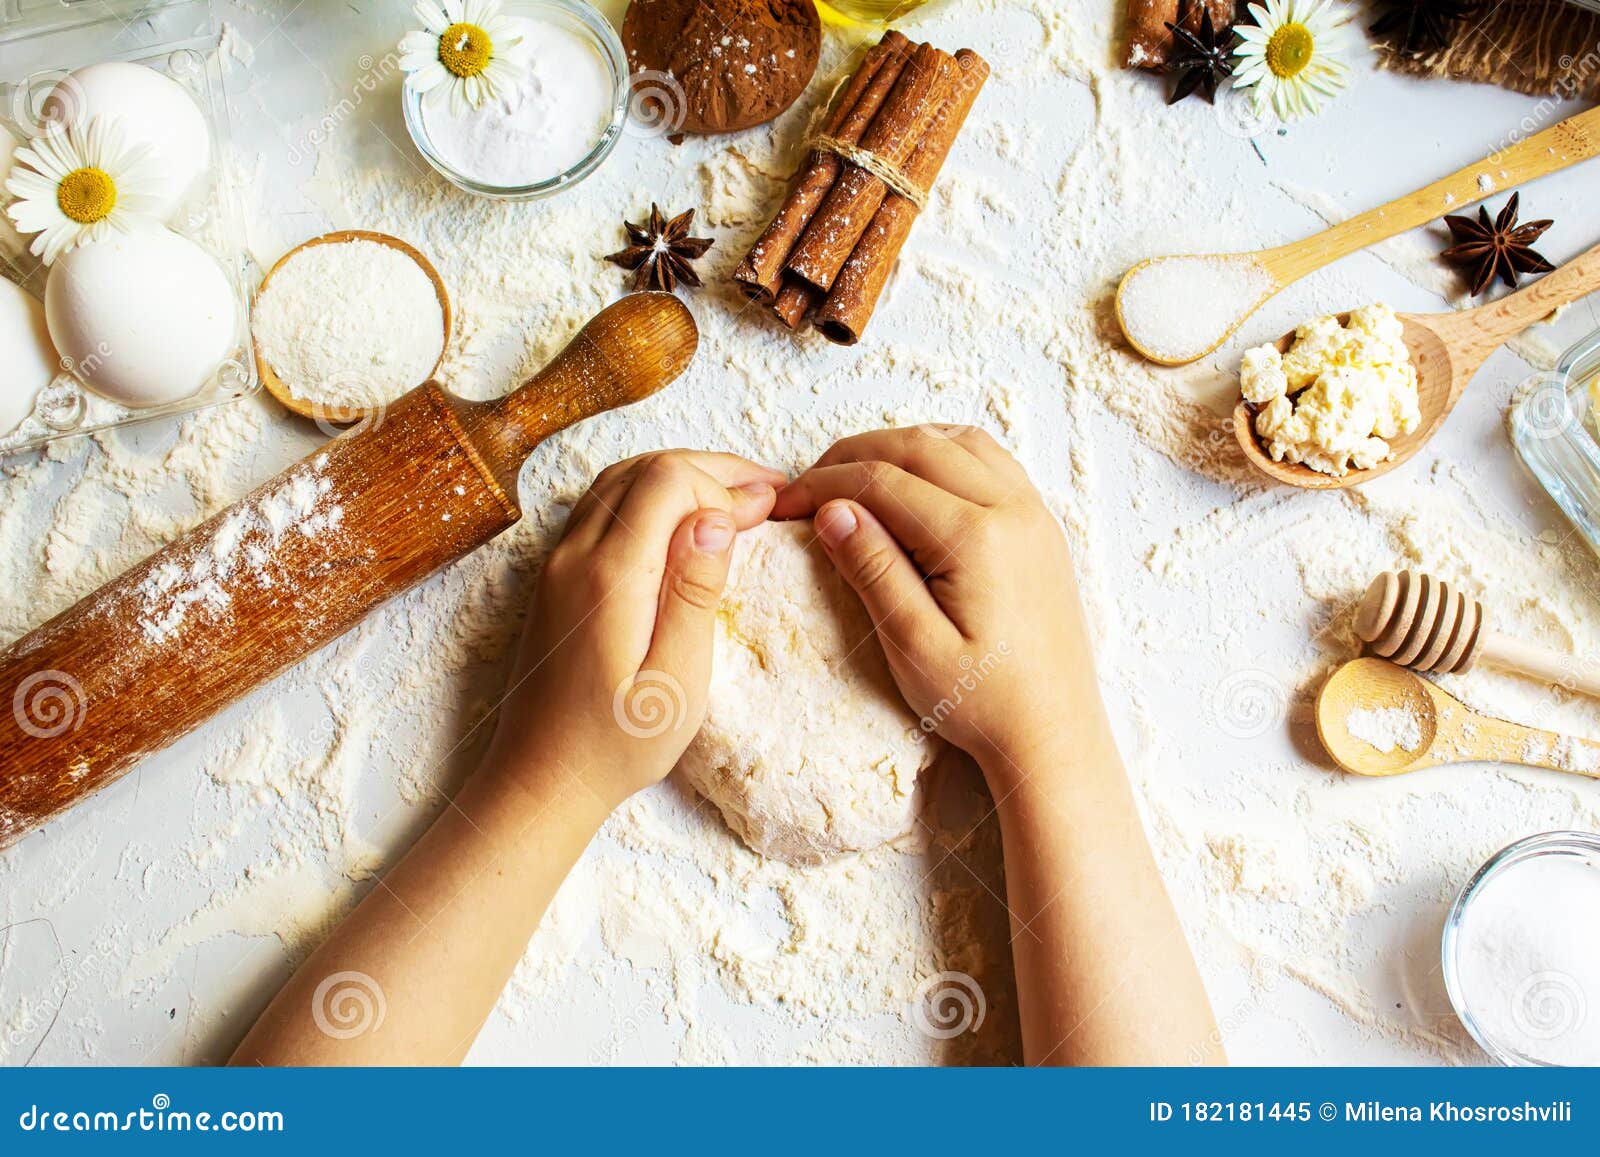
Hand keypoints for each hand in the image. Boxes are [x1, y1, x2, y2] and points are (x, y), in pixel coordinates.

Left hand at [486, 450, 783, 807]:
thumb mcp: (676, 682)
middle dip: (710, 469)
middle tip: (767, 490)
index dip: (724, 483)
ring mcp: (557, 563)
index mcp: (609, 577)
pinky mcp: (555, 577)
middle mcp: (574, 556)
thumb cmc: (616, 744)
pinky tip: (684, 518)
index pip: (667, 481)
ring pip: (619, 480)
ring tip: (736, 496)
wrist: (541, 778)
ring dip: (680, 475)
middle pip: (643, 468)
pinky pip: (601, 506)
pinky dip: (649, 494)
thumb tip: (715, 517)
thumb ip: (695, 593)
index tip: (769, 509)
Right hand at [771, 426, 1105, 787]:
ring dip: (900, 446)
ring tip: (854, 475)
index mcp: (977, 539)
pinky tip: (915, 479)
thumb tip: (832, 510)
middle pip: (919, 447)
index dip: (824, 484)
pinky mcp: (1041, 526)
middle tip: (810, 483)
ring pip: (957, 442)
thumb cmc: (983, 703)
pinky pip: (990, 460)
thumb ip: (874, 571)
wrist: (1053, 733)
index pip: (882, 483)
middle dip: (854, 455)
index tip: (785, 504)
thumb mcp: (914, 647)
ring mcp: (1034, 513)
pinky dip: (943, 454)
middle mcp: (1012, 510)